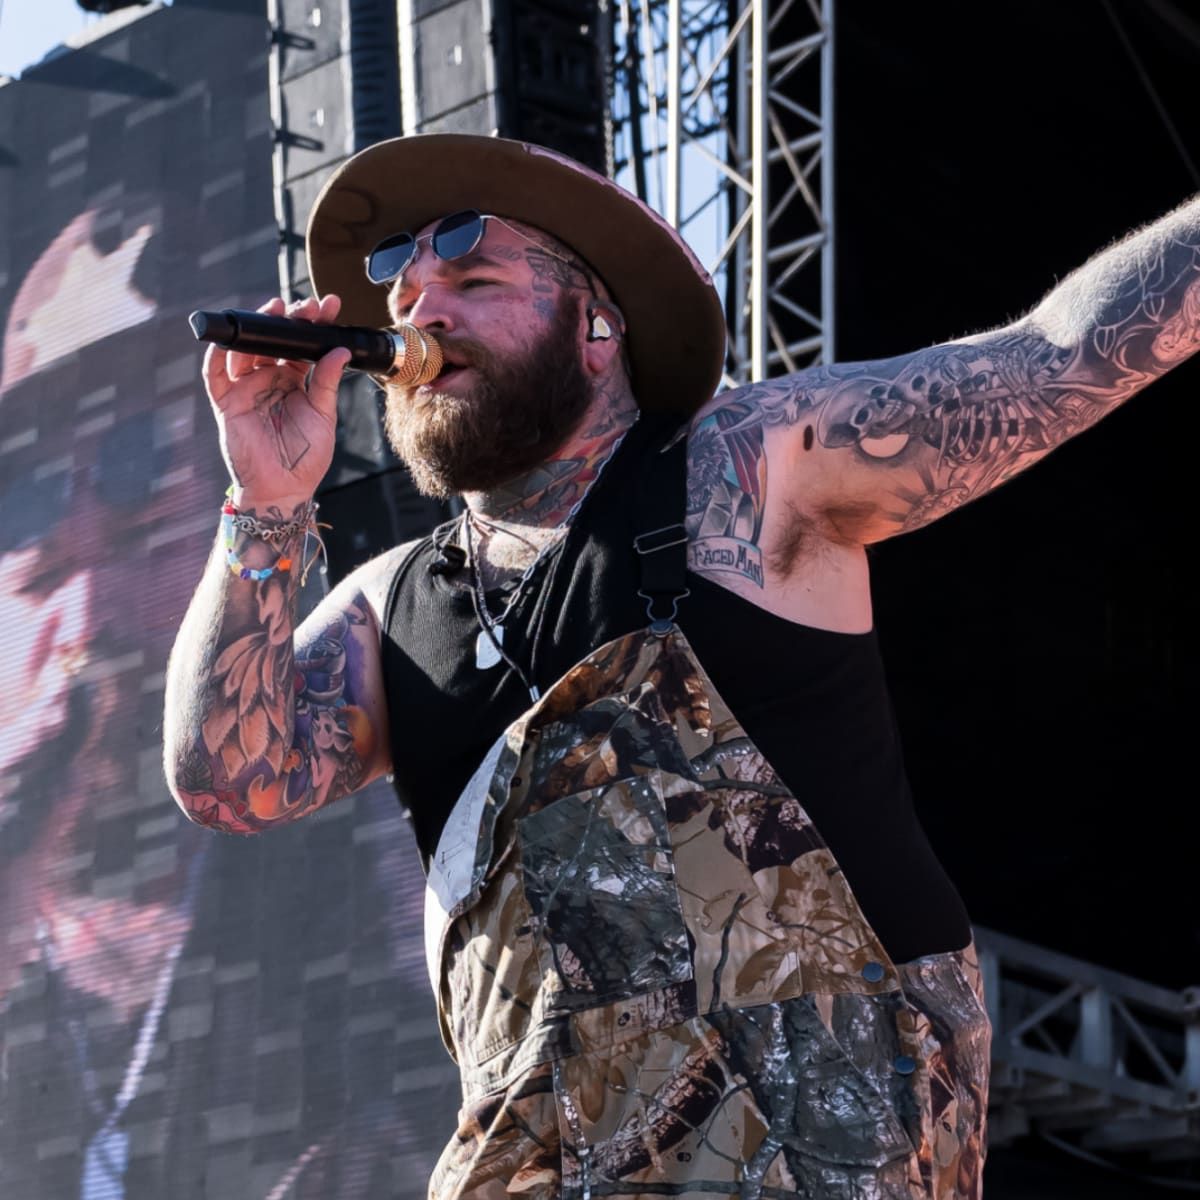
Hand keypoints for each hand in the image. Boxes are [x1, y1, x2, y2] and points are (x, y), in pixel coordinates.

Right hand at [202, 293, 350, 512]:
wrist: (285, 488)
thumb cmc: (307, 457)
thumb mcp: (323, 415)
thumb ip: (326, 382)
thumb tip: (341, 350)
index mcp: (293, 381)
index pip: (301, 346)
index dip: (312, 325)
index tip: (327, 305)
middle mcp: (268, 380)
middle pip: (271, 341)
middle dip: (286, 320)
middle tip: (303, 305)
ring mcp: (246, 389)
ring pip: (244, 351)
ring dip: (255, 329)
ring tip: (273, 310)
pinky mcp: (227, 403)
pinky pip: (215, 376)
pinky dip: (217, 357)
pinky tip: (227, 341)